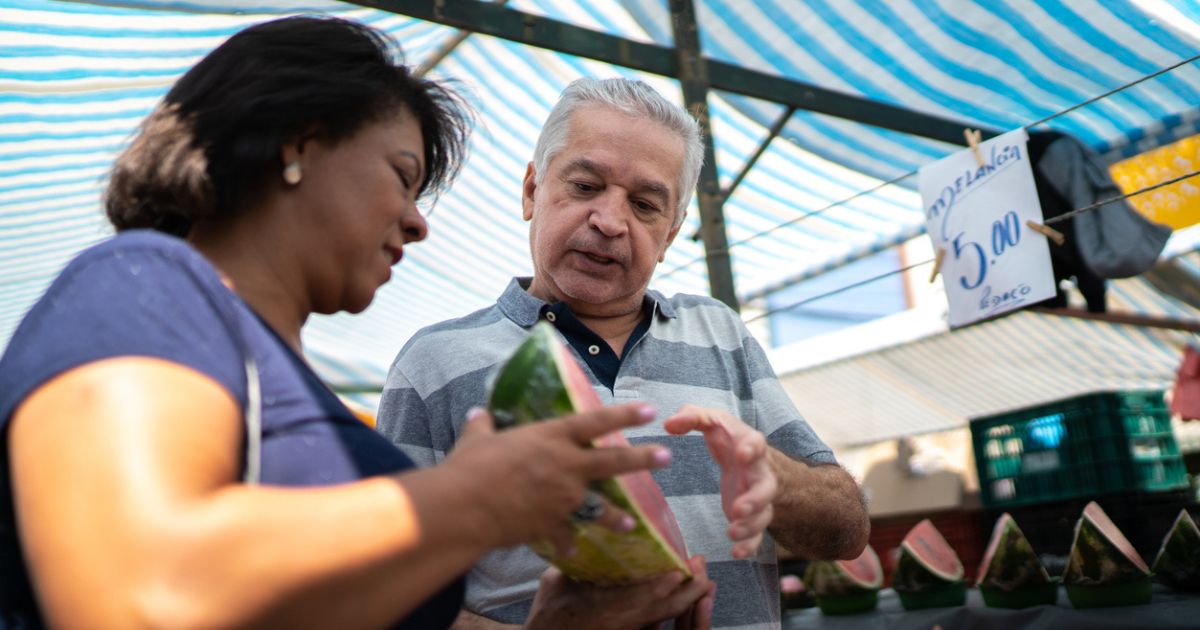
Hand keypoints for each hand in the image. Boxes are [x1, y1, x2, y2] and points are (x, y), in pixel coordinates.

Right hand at [444, 403, 671, 555]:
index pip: (596, 420)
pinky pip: (566, 536)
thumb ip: (483, 426)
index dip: (624, 415)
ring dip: (618, 516)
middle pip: (614, 461)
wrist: (466, 507)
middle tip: (666, 457)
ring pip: (601, 506)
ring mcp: (563, 497)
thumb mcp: (476, 439)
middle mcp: (566, 465)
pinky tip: (573, 550)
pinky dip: (568, 543)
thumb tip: (478, 415)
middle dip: (643, 459)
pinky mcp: (552, 524)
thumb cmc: (470, 466)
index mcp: (551, 437)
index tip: (648, 410)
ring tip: (633, 522)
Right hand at [525, 556, 712, 629]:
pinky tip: (684, 591)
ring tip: (704, 577)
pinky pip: (660, 617)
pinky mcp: (630, 628)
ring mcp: (629, 626)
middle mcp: (623, 619)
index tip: (680, 567)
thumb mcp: (556, 581)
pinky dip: (676, 603)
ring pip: (666, 614)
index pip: (640, 597)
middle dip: (690, 589)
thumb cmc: (550, 611)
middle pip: (666, 607)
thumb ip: (575, 560)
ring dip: (688, 597)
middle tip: (701, 566)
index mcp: (604, 608)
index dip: (663, 584)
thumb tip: (585, 532)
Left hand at [663, 405, 776, 559]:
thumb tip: (669, 424)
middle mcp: (759, 472)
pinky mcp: (751, 515)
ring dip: (750, 525)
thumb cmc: (727, 436)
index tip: (741, 455)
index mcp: (750, 445)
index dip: (751, 449)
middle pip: (766, 487)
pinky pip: (757, 534)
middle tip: (738, 509)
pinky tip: (736, 553)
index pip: (757, 444)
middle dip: (755, 499)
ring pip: (763, 514)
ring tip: (731, 532)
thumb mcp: (711, 421)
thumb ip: (691, 417)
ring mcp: (758, 496)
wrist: (746, 456)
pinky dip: (749, 545)